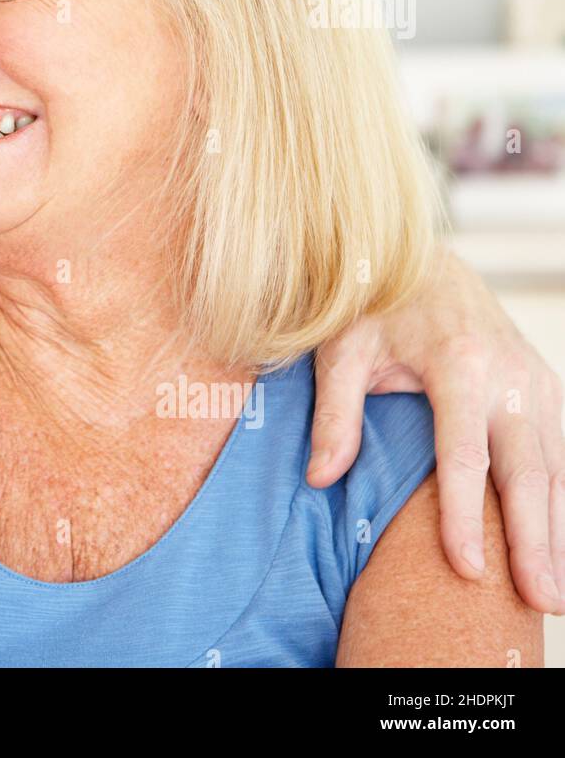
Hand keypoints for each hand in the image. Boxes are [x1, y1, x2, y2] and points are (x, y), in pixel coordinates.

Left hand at [306, 248, 563, 614]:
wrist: (422, 259)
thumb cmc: (372, 306)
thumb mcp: (341, 348)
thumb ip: (335, 413)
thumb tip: (320, 478)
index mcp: (459, 364)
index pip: (464, 457)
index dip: (464, 517)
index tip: (465, 570)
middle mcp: (509, 376)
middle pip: (527, 472)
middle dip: (533, 541)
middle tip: (538, 601)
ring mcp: (535, 380)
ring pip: (555, 467)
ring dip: (556, 530)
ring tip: (551, 591)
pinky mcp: (544, 386)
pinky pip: (562, 450)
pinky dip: (563, 498)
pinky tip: (556, 539)